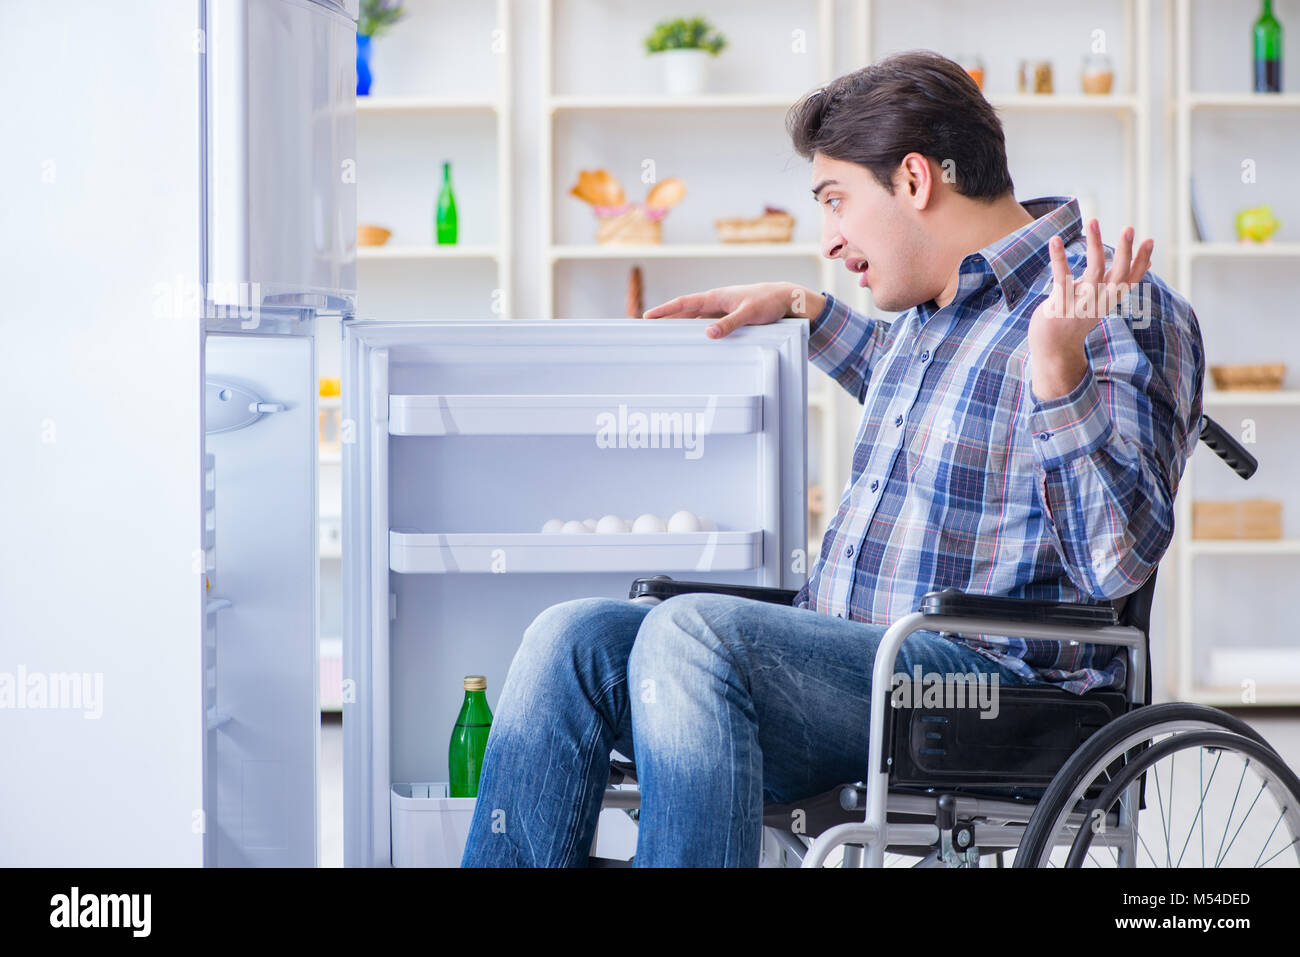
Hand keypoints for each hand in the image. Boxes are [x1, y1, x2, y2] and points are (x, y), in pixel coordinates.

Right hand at [642, 282, 822, 337]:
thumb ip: (729, 324)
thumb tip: (707, 334)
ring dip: (678, 324)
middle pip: (684, 310)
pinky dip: (694, 329)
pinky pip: (705, 323)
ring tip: (661, 334)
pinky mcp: (728, 316)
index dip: (664, 310)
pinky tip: (691, 339)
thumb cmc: (768, 303)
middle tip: (646, 326)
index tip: (647, 316)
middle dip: (665, 317)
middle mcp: (715, 302)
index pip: (684, 303)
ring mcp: (720, 309)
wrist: (785, 299)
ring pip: (693, 317)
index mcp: (715, 297)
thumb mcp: (749, 314)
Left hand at [1028, 218, 1153, 400]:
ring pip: (1094, 270)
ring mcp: (1081, 304)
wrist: (1053, 348)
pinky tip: (1055, 240)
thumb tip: (1148, 265)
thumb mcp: (1102, 300)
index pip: (1132, 279)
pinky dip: (1058, 257)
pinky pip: (1061, 277)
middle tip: (1129, 228)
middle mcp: (1100, 302)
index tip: (1150, 240)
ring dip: (1095, 244)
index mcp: (1110, 299)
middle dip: (1125, 250)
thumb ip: (1119, 281)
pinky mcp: (1060, 304)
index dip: (1142, 261)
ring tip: (1093, 220)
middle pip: (1119, 274)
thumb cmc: (1076, 318)